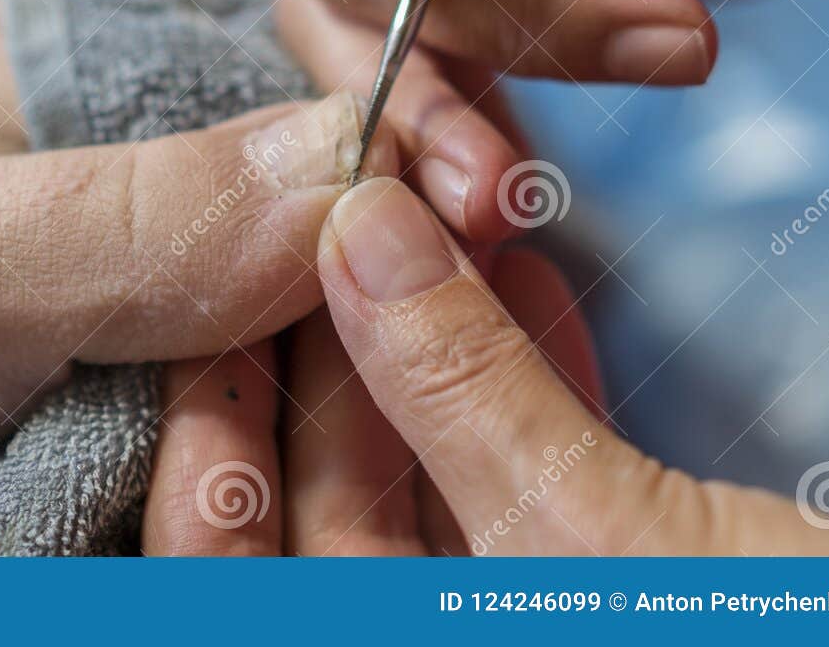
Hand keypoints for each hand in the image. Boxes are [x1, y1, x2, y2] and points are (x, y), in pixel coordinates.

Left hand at [144, 177, 828, 554]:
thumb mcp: (600, 549)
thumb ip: (459, 390)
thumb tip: (356, 226)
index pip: (231, 559)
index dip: (220, 414)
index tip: (233, 279)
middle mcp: (428, 638)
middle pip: (323, 508)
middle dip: (337, 356)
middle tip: (344, 223)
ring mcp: (517, 620)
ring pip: (429, 485)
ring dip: (434, 355)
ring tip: (438, 227)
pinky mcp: (608, 594)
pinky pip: (529, 494)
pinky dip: (527, 392)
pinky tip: (531, 285)